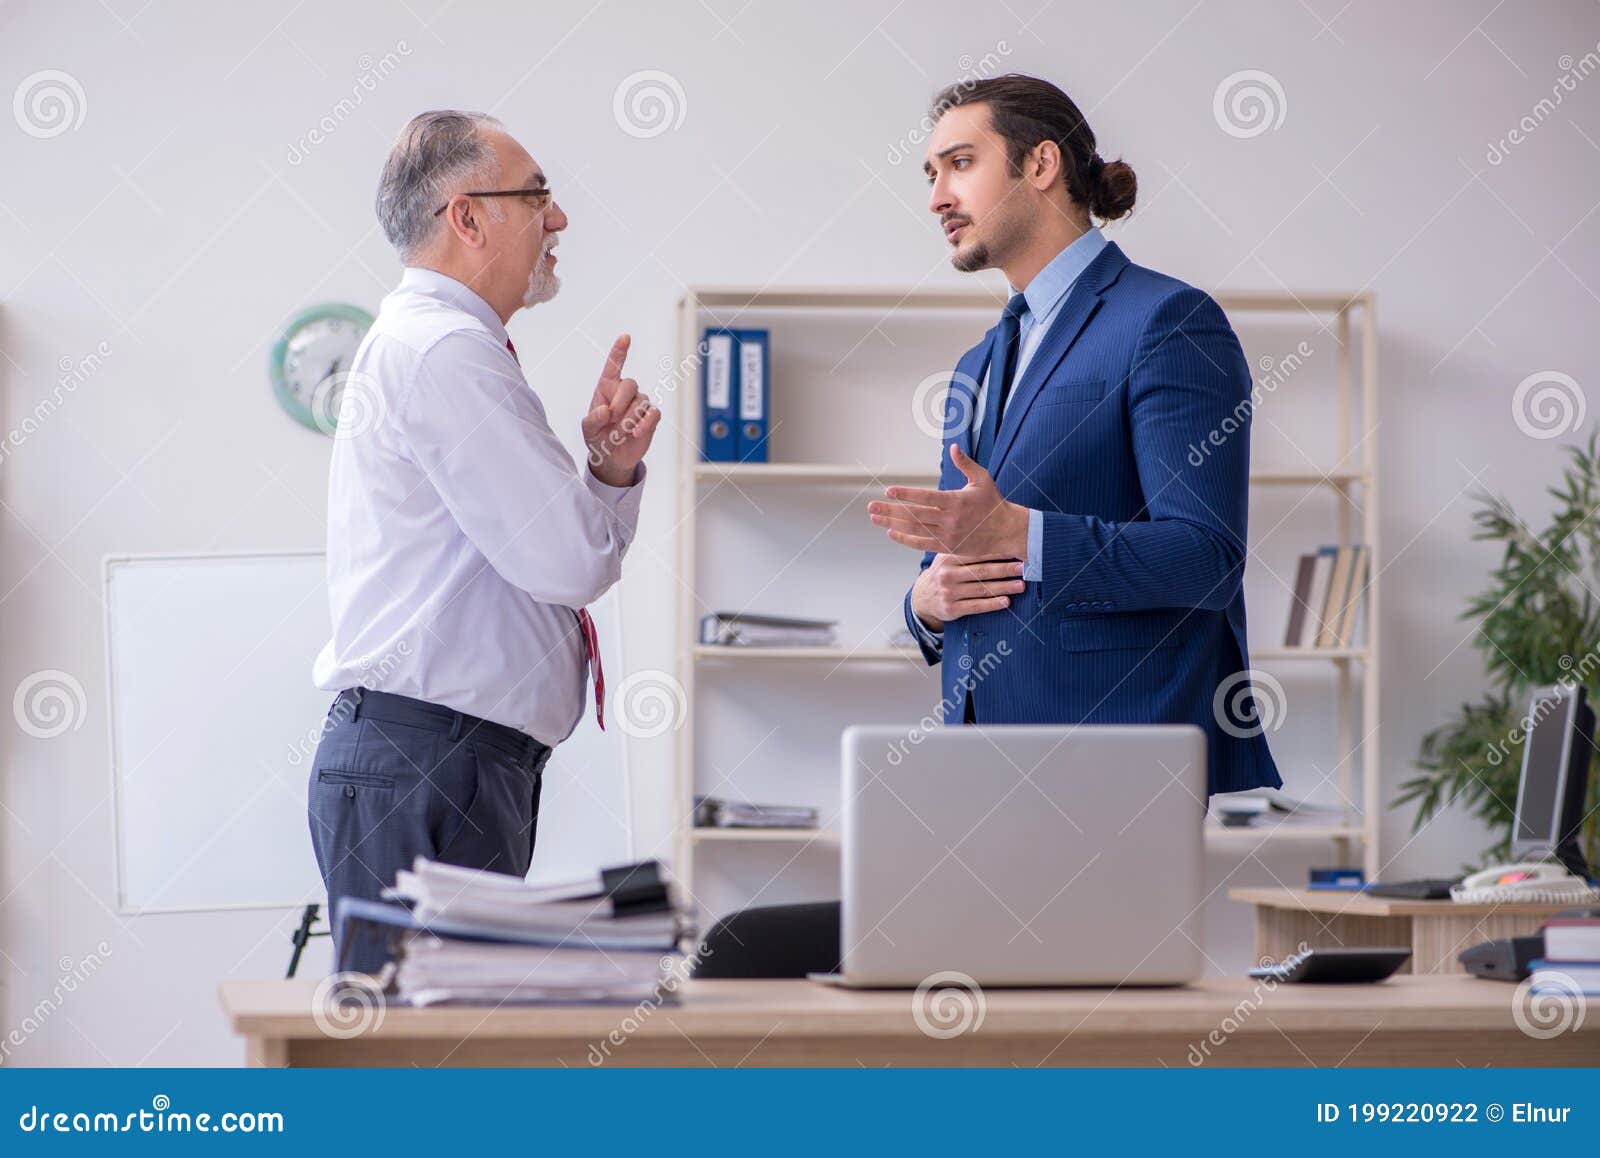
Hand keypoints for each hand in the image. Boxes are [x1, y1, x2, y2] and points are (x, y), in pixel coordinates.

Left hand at [583, 334, 660, 486]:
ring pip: (641, 402)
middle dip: (620, 403)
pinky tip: (636, 432)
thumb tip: (606, 411)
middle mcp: (625, 392)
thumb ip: (593, 419)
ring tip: (619, 434)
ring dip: (628, 420)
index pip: (614, 365)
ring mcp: (639, 403)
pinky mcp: (651, 417)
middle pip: (630, 384)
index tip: (625, 337)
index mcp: (607, 387)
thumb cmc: (598, 436)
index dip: (619, 351)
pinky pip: (653, 414)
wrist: (612, 457)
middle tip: (612, 419)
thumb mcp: (588, 429)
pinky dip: (644, 424)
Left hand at [868, 444, 1028, 557]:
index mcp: (956, 501)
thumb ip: (965, 464)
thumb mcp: (982, 479)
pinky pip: (922, 544)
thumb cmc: (993, 502)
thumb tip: (953, 447)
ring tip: (874, 517)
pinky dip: (905, 538)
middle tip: (871, 506)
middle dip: (890, 510)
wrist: (1006, 531)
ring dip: (892, 523)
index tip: (889, 490)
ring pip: (915, 529)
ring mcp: (948, 534)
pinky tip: (891, 532)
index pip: (926, 497)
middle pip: (914, 515)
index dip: (906, 494)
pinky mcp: (948, 546)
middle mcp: (950, 519)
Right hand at [910, 554, 1027, 630]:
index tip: (1015, 550)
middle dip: (1005, 569)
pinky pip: (976, 606)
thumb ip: (965, 546)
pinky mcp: (951, 609)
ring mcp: (949, 592)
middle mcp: (947, 574)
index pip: (977, 553)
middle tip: (1024, 567)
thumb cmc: (943, 572)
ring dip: (1004, 587)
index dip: (998, 552)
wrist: (922, 597)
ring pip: (982, 589)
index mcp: (948, 557)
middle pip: (982, 571)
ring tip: (1021, 585)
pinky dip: (992, 604)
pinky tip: (1006, 601)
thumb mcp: (946, 556)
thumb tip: (995, 533)